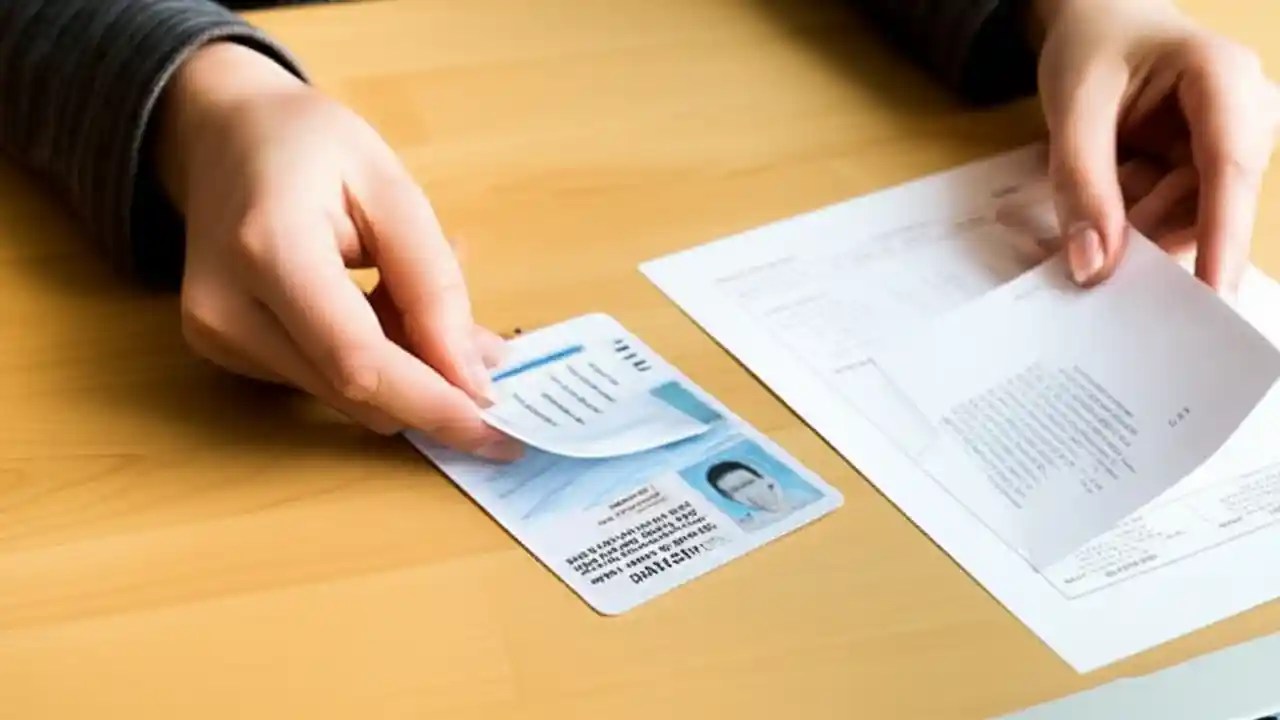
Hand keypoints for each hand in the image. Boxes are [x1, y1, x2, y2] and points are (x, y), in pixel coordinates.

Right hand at [156, 42, 521, 460]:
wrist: (219, 135)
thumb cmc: (309, 143)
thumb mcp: (391, 187)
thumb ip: (432, 283)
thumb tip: (471, 377)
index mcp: (270, 246)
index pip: (359, 360)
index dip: (433, 403)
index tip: (497, 428)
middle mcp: (228, 307)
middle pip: (352, 391)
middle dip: (432, 391)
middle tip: (488, 356)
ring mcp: (217, 336)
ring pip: (342, 394)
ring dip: (405, 373)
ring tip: (420, 302)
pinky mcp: (221, 351)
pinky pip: (320, 379)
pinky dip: (370, 361)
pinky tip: (378, 306)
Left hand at [1032, 0, 1278, 292]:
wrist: (1098, 25)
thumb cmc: (1091, 49)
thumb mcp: (1072, 107)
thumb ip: (1080, 183)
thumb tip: (1093, 264)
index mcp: (1223, 78)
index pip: (1229, 169)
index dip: (1221, 237)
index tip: (1211, 296)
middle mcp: (1244, 114)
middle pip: (1210, 204)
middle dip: (1151, 239)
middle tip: (1094, 266)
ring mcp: (1229, 145)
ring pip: (1189, 219)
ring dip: (1137, 233)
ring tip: (1088, 224)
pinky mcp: (1205, 169)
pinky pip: (1173, 215)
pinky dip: (1134, 224)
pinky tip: (1102, 217)